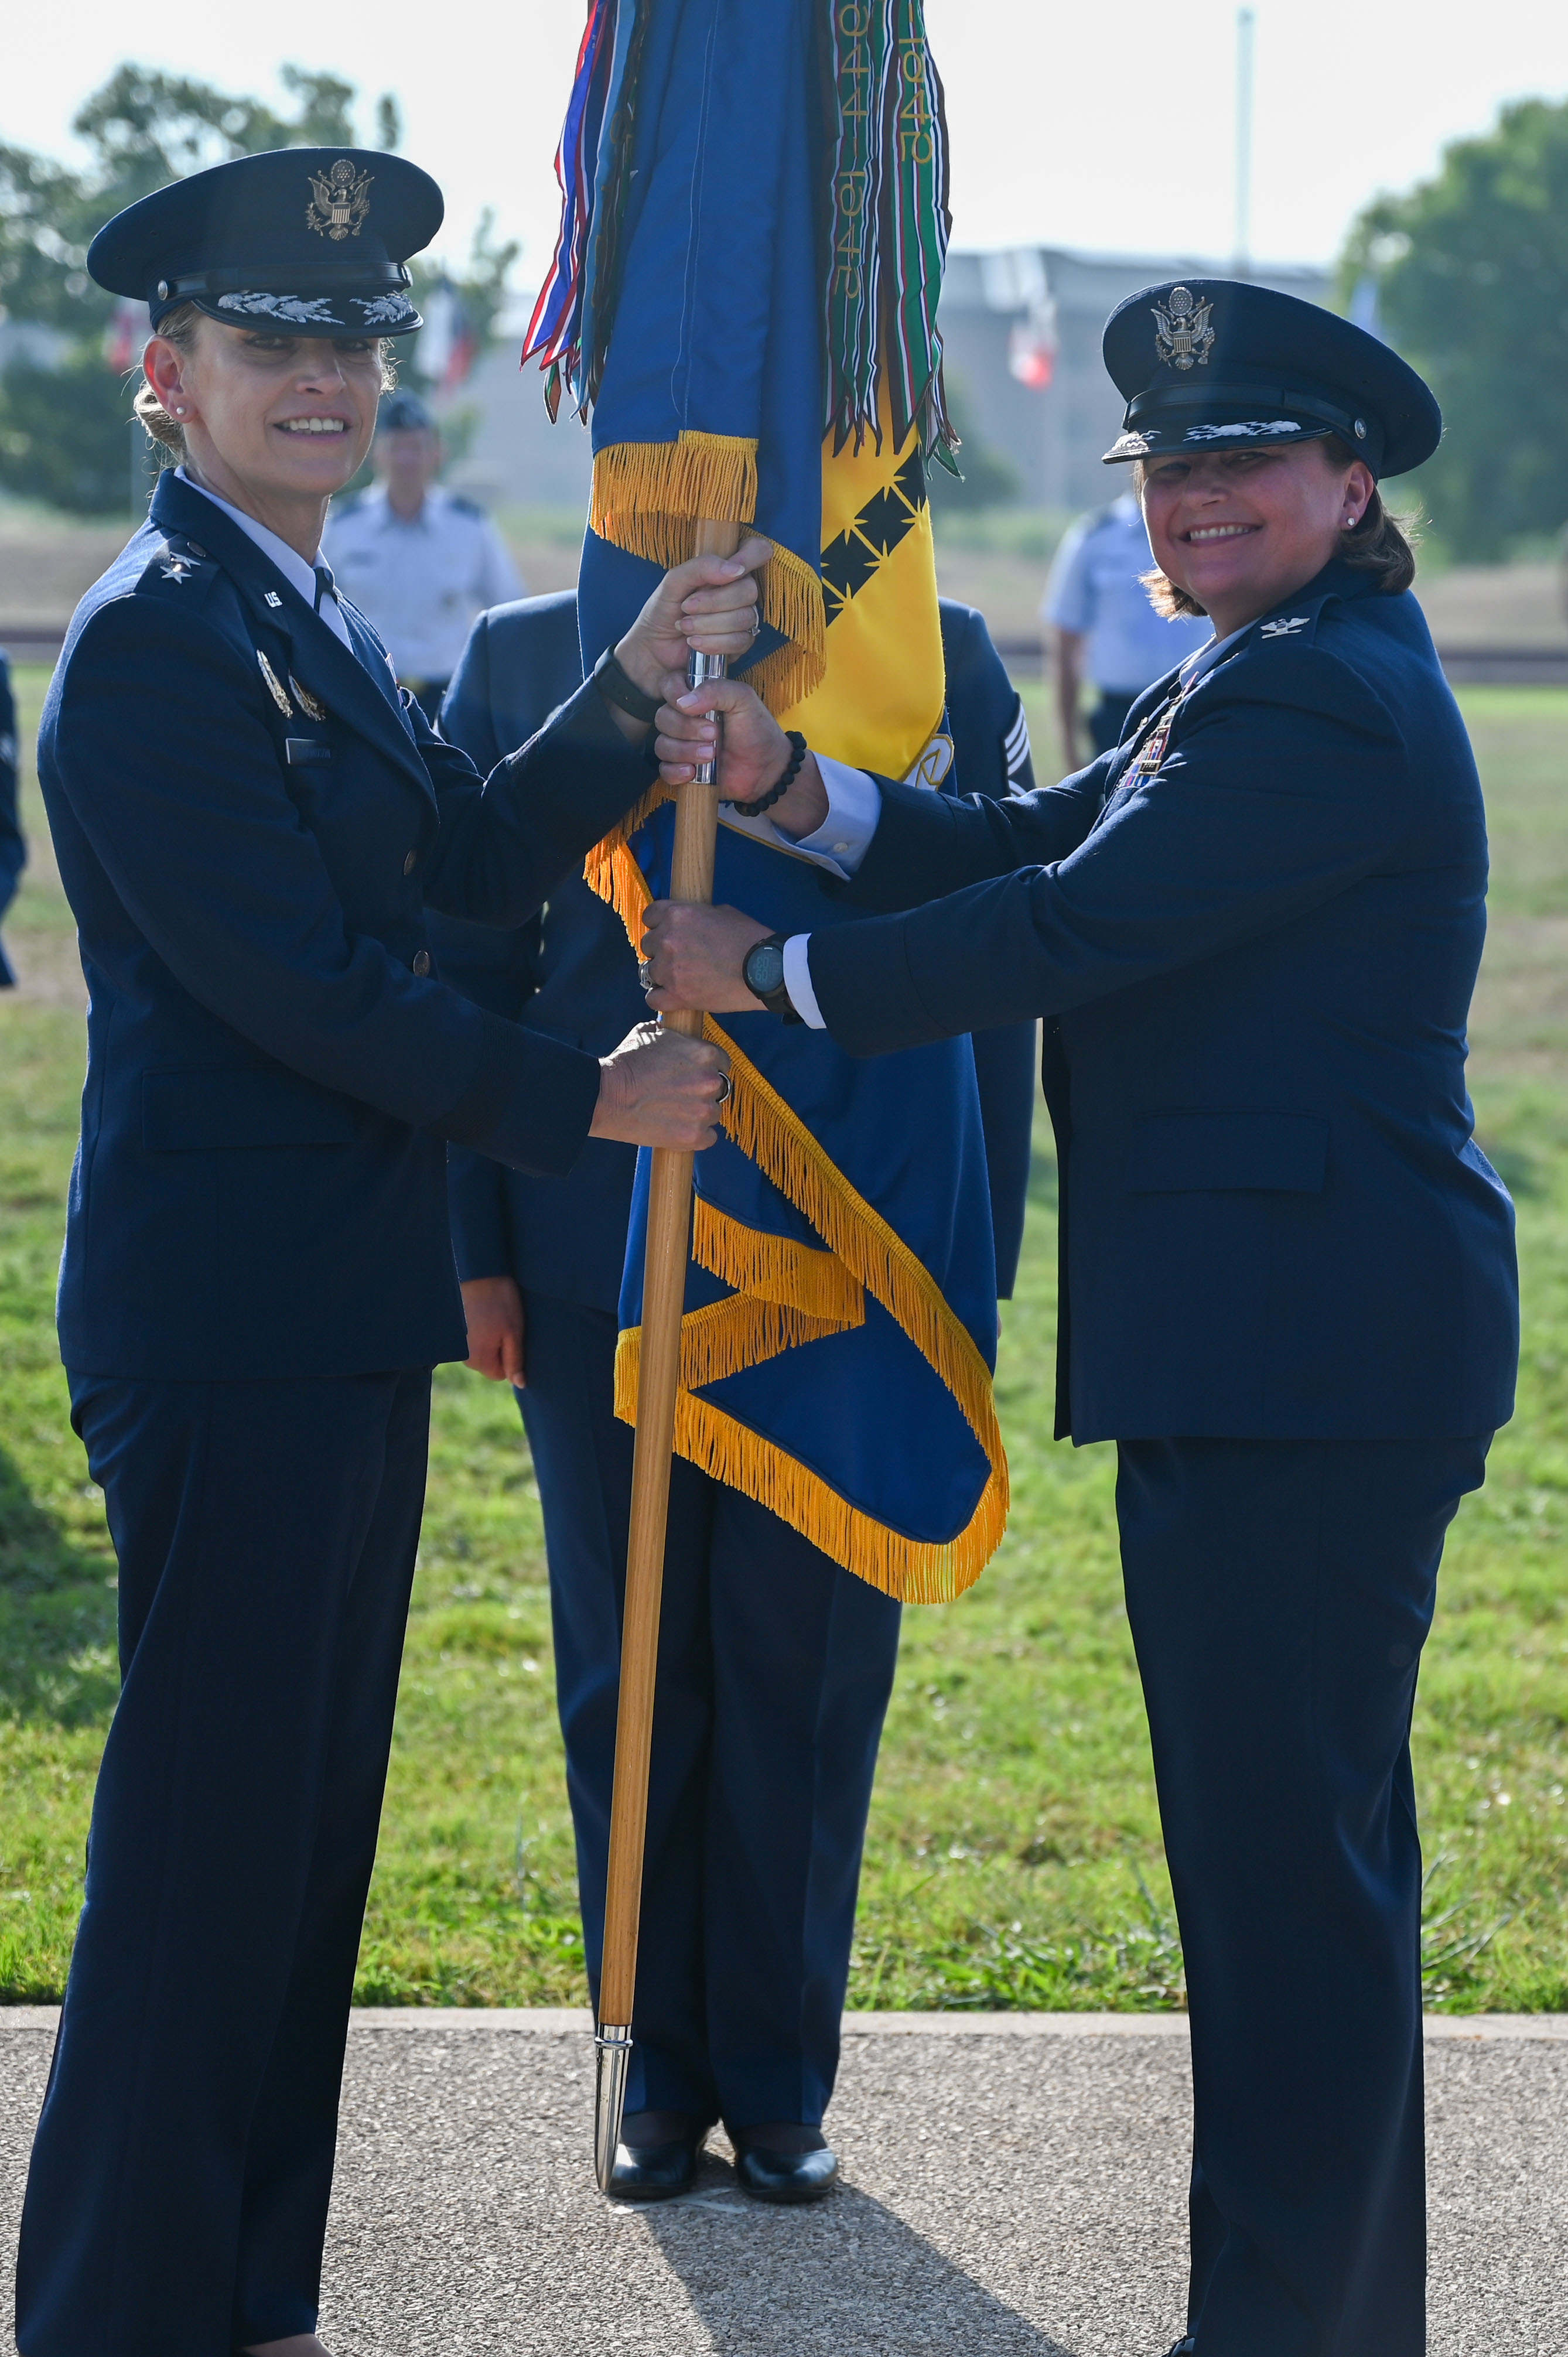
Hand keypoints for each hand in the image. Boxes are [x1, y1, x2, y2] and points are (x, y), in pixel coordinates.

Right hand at [461, 1275, 524, 1386]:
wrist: (481, 1274)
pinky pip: (475, 1341)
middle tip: (505, 1327)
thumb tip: (519, 1383)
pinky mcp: (458, 1332)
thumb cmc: (501, 1303)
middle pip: (490, 1364)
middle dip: (500, 1350)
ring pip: (483, 1352)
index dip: (511, 1359)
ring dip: (492, 1340)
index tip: (512, 1338)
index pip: (499, 1375)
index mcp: (479, 1359)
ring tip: (495, 1319)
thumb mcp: (514, 1333)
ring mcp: (460, 1343)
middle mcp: (464, 1355)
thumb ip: (515, 1361)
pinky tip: (487, 1316)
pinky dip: (483, 1331)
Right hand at [590, 1020, 731, 1148]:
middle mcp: (711, 1081)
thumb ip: (673, 1034)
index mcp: (706, 1054)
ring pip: (713, 1114)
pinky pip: (708, 1138)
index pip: (722, 1063)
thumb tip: (673, 1029)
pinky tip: (677, 1129)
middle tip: (679, 1095)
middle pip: (719, 1089)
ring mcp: (704, 1111)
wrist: (605, 1096)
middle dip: (702, 1092)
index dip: (707, 1069)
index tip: (693, 1076)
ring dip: (698, 1114)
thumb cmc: (625, 1063)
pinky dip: (695, 1136)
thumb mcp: (650, 1033)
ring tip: (673, 1112)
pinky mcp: (694, 1136)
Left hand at [613, 534, 773, 702]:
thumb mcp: (674, 581)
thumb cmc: (664, 609)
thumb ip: (701, 567)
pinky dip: (713, 642)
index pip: (757, 550)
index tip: (730, 571)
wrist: (653, 646)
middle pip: (750, 590)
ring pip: (744, 617)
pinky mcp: (740, 643)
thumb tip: (735, 569)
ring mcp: (742, 618)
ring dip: (709, 624)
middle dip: (714, 602)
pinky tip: (694, 642)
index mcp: (725, 568)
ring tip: (685, 626)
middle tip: (687, 606)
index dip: (750, 557)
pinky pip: (740, 641)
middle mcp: (738, 591)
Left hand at [639, 902, 773, 1014]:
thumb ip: (697, 916)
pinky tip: (672, 996)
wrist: (765, 969)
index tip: (666, 930)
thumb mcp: (722, 912)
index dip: (657, 923)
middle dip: (661, 949)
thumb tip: (690, 924)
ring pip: (648, 971)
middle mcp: (668, 940)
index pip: (649, 915)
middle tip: (680, 955)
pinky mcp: (677, 996)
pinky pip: (652, 999)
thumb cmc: (749, 938)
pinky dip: (661, 998)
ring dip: (662, 973)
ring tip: (681, 977)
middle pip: (647, 945)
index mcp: (678, 915)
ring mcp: (670, 970)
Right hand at [654, 676, 829, 836]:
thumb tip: (684, 702)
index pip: (669, 686)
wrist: (766, 769)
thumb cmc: (756, 730)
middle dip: (686, 728)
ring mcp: (681, 745)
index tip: (691, 706)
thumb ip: (717, 689)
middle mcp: (684, 719)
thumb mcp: (743, 699)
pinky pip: (664, 770)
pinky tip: (693, 772)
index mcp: (696, 696)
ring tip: (711, 755)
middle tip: (714, 734)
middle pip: (662, 717)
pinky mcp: (682, 770)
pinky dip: (676, 771)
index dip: (674, 694)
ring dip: (685, 751)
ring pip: (662, 745)